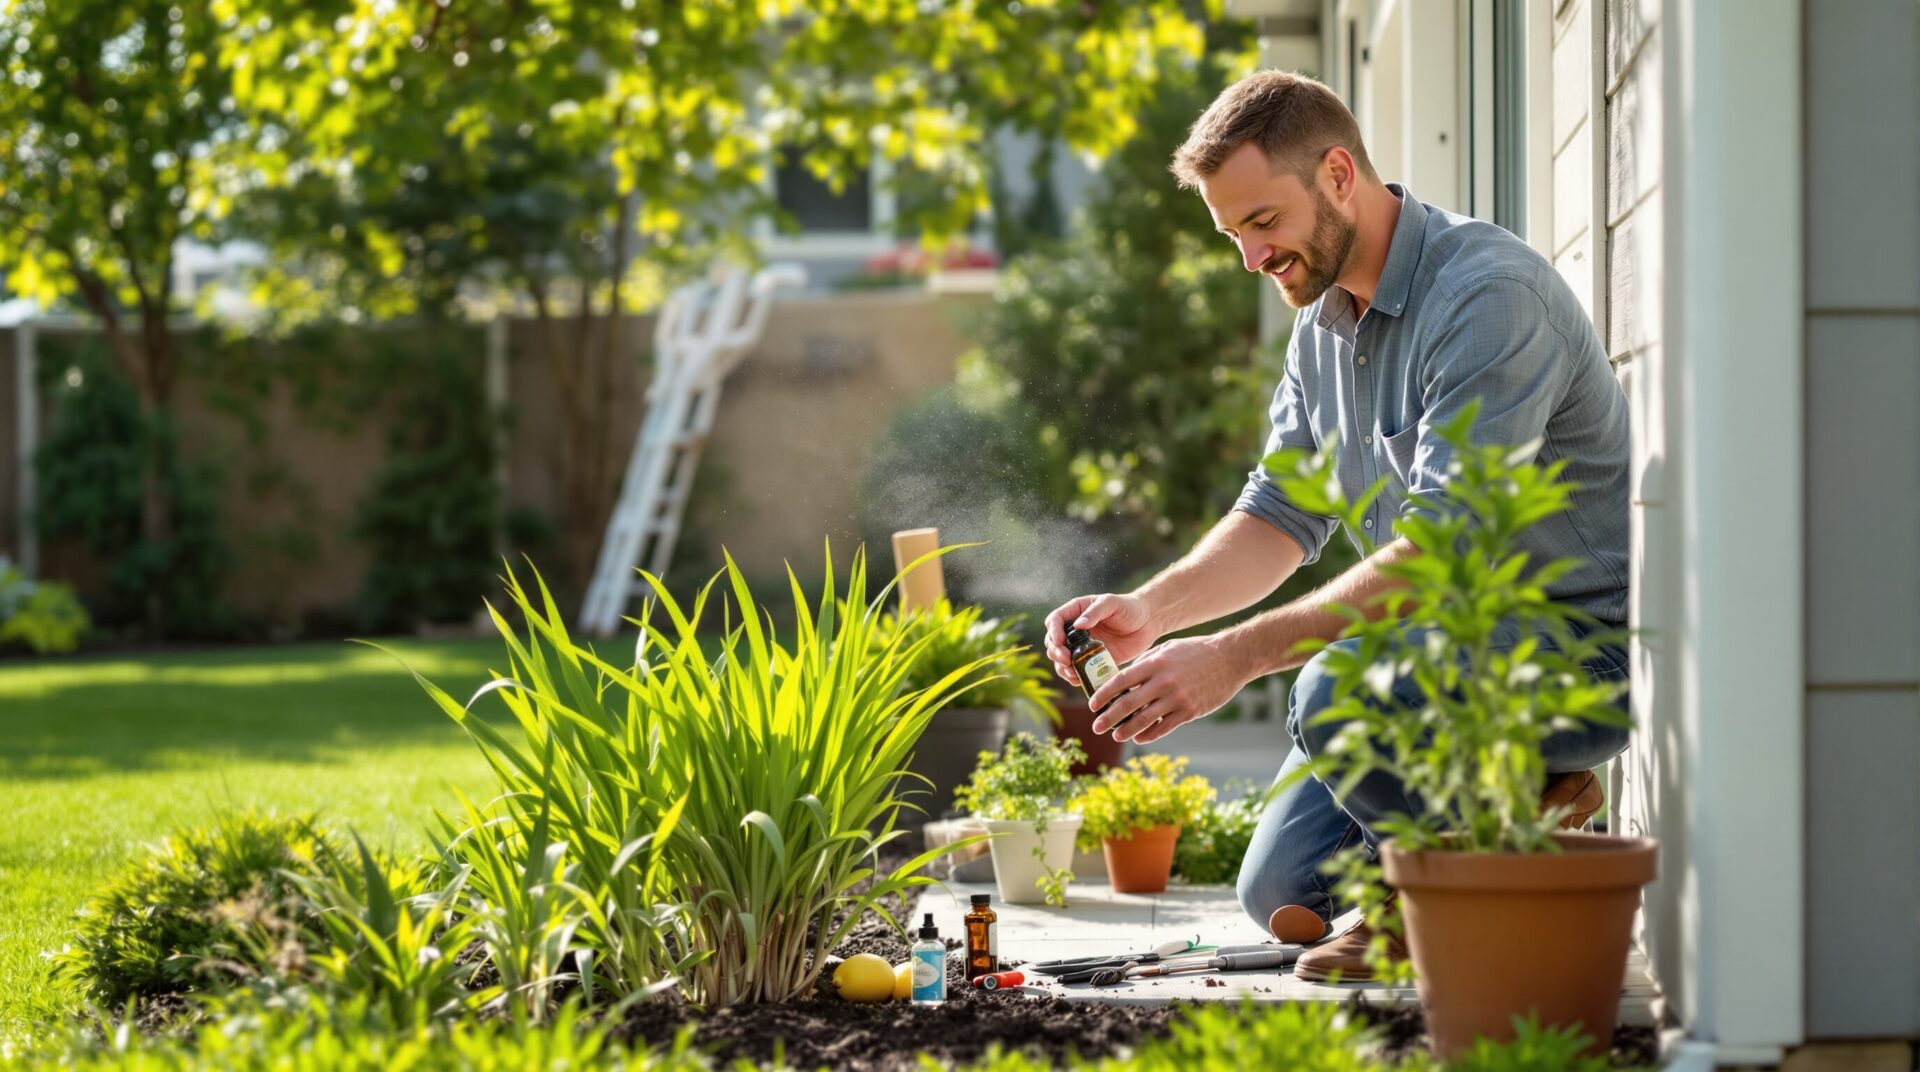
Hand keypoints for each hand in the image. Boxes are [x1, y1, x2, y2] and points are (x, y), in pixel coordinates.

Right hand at [1042, 593, 1158, 686]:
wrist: (1149, 622)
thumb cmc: (1130, 607)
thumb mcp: (1112, 603)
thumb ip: (1095, 612)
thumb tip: (1078, 625)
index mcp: (1076, 612)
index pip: (1055, 621)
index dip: (1053, 632)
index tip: (1060, 642)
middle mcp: (1076, 630)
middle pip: (1053, 643)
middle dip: (1056, 653)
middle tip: (1066, 660)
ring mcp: (1083, 647)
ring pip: (1062, 660)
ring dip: (1062, 668)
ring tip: (1072, 672)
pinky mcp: (1094, 661)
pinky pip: (1078, 671)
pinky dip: (1075, 677)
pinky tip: (1079, 679)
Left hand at [1087, 635, 1243, 744]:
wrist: (1230, 659)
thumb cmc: (1196, 651)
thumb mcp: (1168, 649)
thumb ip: (1146, 663)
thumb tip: (1124, 677)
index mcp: (1155, 663)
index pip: (1121, 680)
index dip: (1104, 694)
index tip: (1092, 704)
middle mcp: (1163, 682)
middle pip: (1128, 704)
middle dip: (1109, 718)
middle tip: (1096, 726)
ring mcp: (1177, 698)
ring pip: (1144, 720)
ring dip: (1126, 730)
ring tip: (1115, 736)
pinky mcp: (1190, 711)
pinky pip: (1164, 727)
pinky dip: (1149, 735)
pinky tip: (1138, 737)